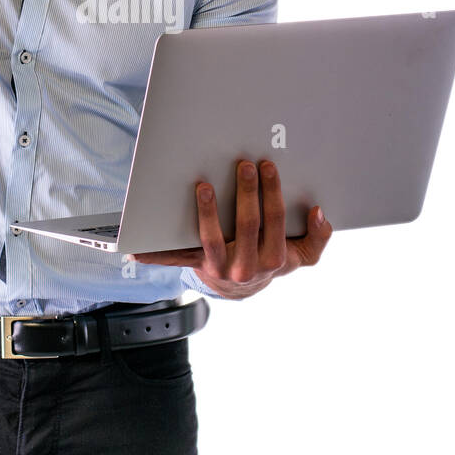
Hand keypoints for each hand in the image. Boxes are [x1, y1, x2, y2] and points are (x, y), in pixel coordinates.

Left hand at [128, 158, 332, 299]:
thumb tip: (319, 212)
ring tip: (204, 187)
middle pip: (247, 225)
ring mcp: (219, 267)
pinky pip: (175, 260)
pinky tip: (135, 250)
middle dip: (247, 192)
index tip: (267, 167)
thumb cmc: (270, 260)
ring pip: (212, 238)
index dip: (271, 193)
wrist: (242, 289)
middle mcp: (246, 266)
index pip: (273, 221)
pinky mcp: (196, 266)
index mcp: (273, 259)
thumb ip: (318, 237)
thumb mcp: (301, 256)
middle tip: (244, 165)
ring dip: (208, 211)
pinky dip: (154, 256)